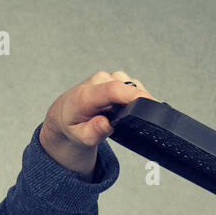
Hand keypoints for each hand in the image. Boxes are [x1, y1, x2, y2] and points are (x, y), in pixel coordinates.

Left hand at [39, 70, 157, 179]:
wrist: (65, 114)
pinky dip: (134, 98)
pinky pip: (132, 86)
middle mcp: (98, 81)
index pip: (113, 90)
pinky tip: (123, 108)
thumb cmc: (71, 125)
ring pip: (133, 86)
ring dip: (135, 101)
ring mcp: (108, 77)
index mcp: (85, 95)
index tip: (150, 104)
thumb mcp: (78, 137)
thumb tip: (106, 124)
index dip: (134, 96)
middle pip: (128, 88)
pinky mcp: (116, 78)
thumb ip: (91, 133)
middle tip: (133, 122)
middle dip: (138, 104)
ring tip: (122, 116)